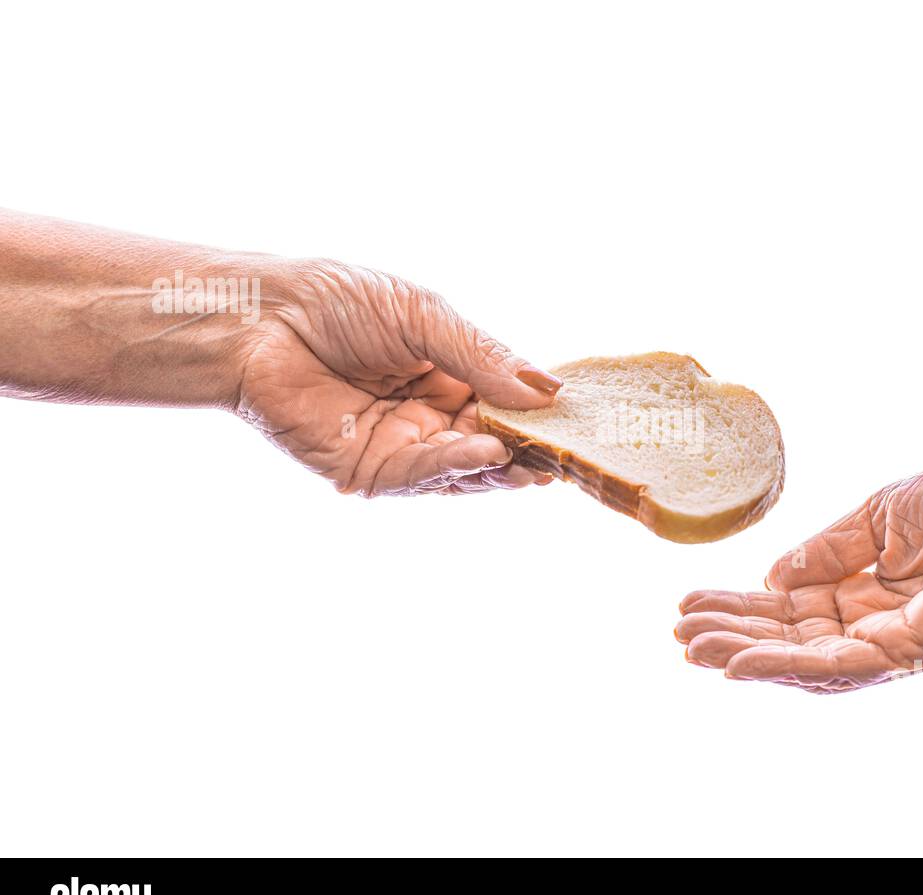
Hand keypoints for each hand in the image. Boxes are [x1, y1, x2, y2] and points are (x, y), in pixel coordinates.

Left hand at [237, 260, 560, 495]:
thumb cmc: (336, 301)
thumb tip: (548, 389)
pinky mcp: (368, 471)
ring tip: (534, 464)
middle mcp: (429, 417)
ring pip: (463, 470)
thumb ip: (483, 356)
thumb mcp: (425, 318)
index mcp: (448, 375)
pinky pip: (421, 476)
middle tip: (565, 455)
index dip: (538, 415)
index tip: (575, 423)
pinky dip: (455, 468)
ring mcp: (401, 447)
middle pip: (492, 443)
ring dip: (500, 467)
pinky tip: (485, 453)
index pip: (506, 403)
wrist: (259, 318)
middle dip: (527, 451)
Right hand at [675, 463, 922, 693]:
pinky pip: (839, 668)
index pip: (790, 610)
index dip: (741, 607)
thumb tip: (770, 577)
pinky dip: (785, 670)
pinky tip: (741, 665)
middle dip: (733, 638)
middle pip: (790, 643)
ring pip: (805, 664)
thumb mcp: (877, 516)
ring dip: (747, 658)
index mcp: (866, 592)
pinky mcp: (911, 651)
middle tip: (679, 635)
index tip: (690, 601)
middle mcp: (875, 626)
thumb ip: (825, 549)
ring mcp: (892, 643)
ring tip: (694, 650)